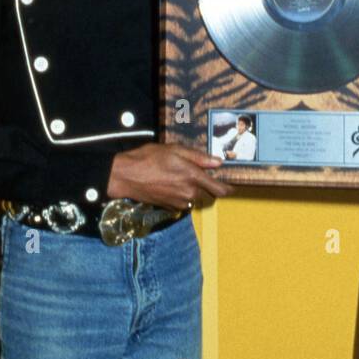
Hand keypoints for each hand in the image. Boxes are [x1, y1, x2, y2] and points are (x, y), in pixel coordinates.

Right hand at [107, 143, 231, 208]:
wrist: (126, 176)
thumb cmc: (149, 158)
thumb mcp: (175, 150)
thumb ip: (199, 157)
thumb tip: (218, 162)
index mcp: (193, 177)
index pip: (220, 189)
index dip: (228, 188)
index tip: (231, 185)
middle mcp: (189, 193)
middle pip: (209, 195)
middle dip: (208, 186)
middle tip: (200, 174)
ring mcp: (180, 203)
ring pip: (196, 199)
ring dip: (195, 191)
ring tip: (181, 177)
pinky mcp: (170, 208)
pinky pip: (184, 203)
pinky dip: (183, 195)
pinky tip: (172, 184)